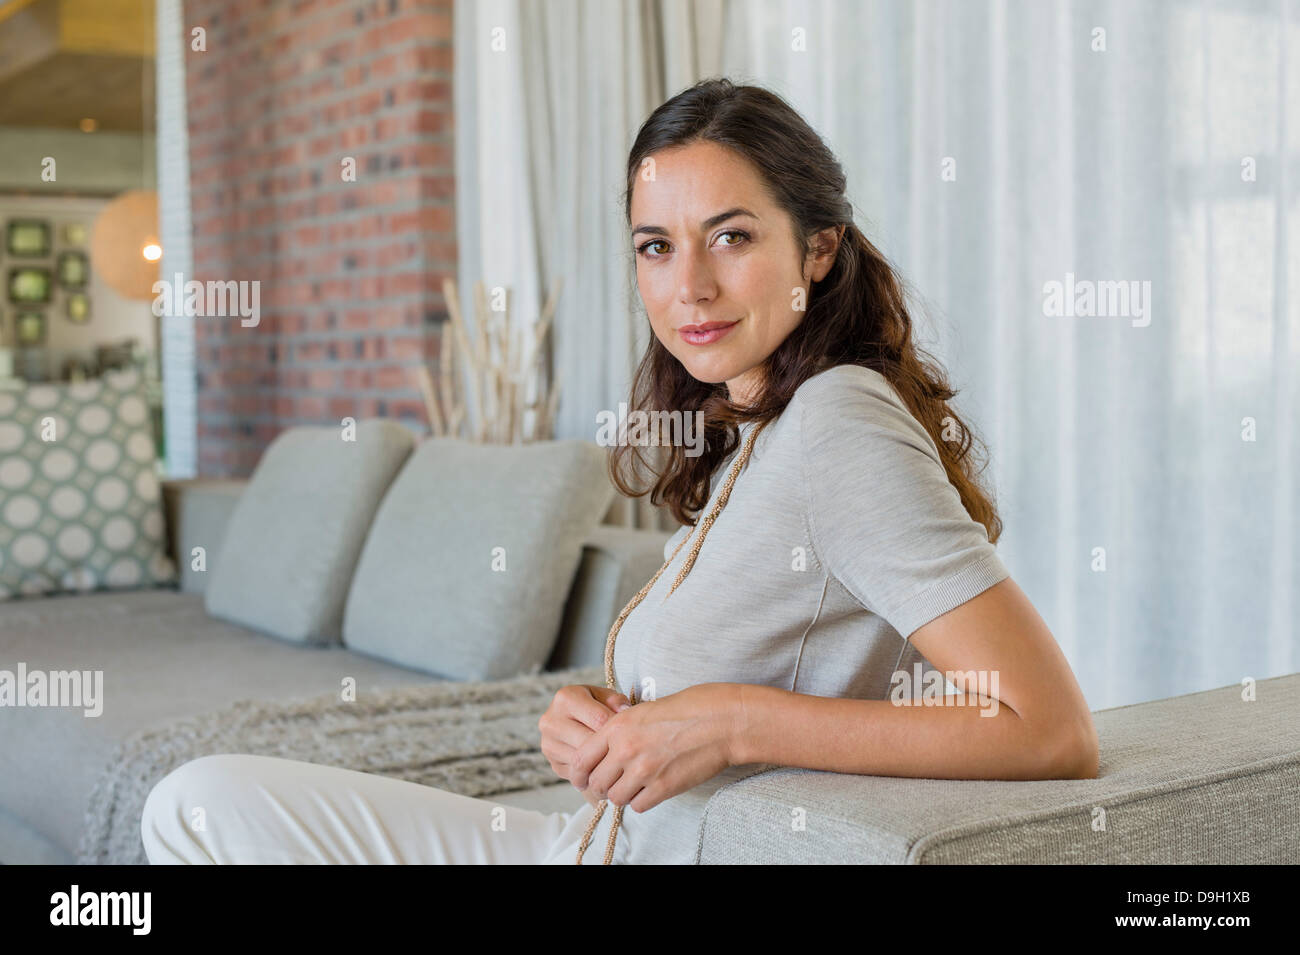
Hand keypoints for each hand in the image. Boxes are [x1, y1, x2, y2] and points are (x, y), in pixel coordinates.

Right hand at [538, 684, 630, 806]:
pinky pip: (578, 774)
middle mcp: (550, 721)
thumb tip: (625, 712)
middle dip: (612, 748)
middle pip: (589, 743)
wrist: (574, 721)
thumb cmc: (596, 706)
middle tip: (632, 754)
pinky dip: (595, 774)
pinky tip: (608, 771)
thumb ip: (616, 701)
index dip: (620, 729)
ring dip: (604, 765)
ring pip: (583, 762)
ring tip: (623, 763)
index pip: (599, 718)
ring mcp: (549, 744)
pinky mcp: (553, 763)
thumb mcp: (606, 697)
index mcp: (565, 698)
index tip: (636, 735)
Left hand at [568, 683, 741, 813]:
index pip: (581, 759)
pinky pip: (638, 806)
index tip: (584, 778)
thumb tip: (606, 746)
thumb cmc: (689, 709)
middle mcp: (626, 749)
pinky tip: (651, 789)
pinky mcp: (663, 787)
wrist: (721, 721)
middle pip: (596, 783)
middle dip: (602, 786)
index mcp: (618, 726)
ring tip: (634, 786)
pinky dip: (642, 801)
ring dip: (622, 794)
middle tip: (612, 784)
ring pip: (615, 797)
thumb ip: (621, 728)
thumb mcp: (645, 709)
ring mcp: (644, 770)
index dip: (580, 773)